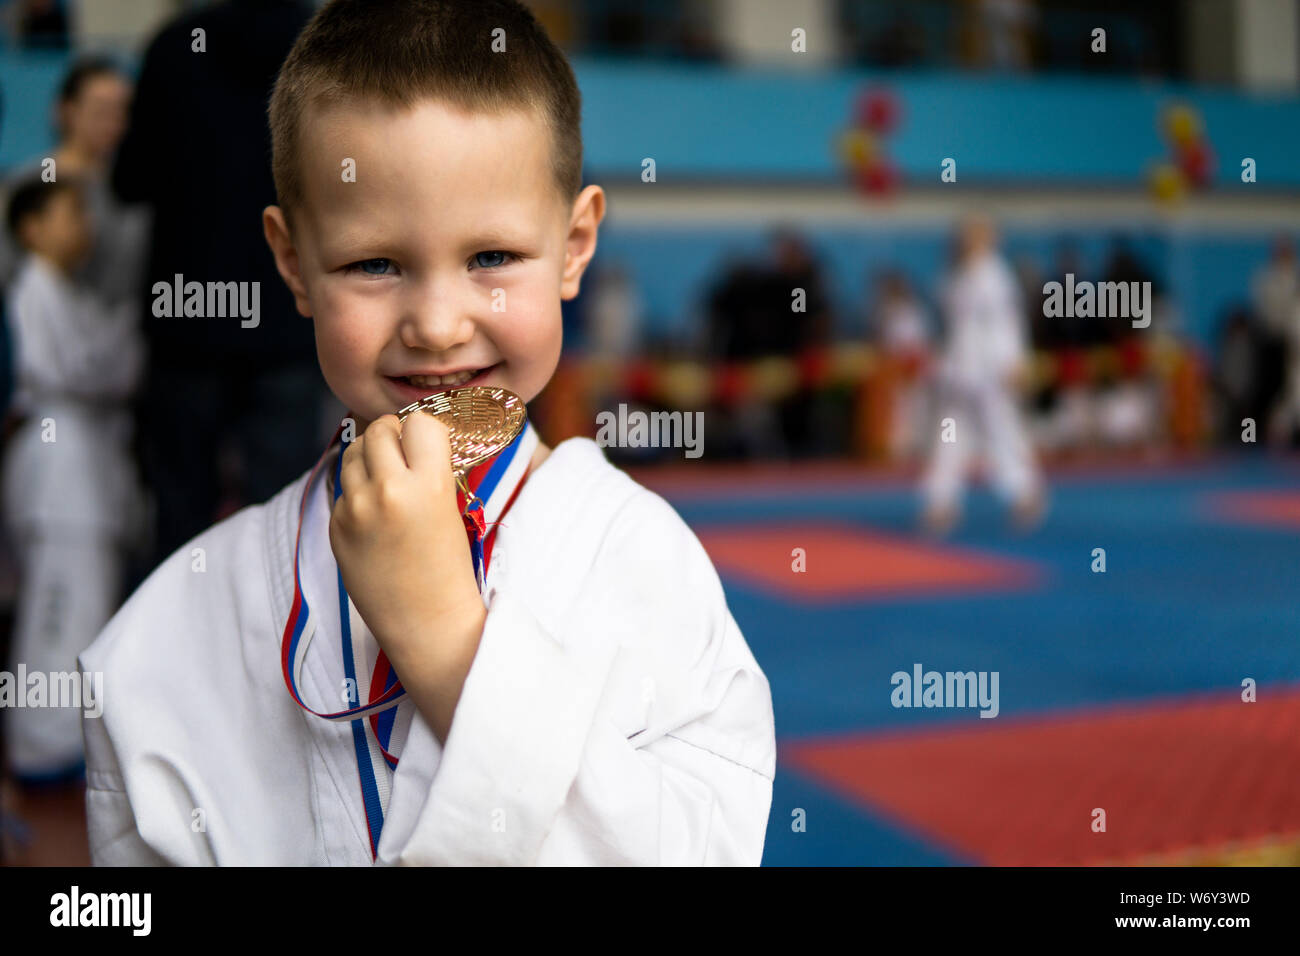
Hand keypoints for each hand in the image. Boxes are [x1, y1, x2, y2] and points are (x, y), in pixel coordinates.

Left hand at [328, 412, 486, 739]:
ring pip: (352, 453)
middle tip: (402, 452)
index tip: (426, 442)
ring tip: (386, 477)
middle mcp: (388, 491)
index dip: (424, 430)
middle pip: (378, 430)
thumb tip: (412, 435)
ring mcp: (356, 510)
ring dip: (368, 458)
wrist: (429, 625)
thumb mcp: (453, 510)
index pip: (419, 423)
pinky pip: (342, 489)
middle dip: (391, 436)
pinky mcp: (336, 528)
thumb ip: (430, 470)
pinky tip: (375, 515)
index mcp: (429, 485)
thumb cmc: (450, 570)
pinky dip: (356, 492)